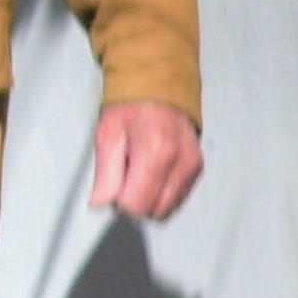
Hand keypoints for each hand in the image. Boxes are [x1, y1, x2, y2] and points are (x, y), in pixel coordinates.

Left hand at [88, 101, 203, 224]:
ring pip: (166, 209)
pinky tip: (152, 172)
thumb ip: (105, 173)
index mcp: (157, 152)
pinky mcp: (197, 170)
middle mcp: (181, 163)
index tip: (113, 181)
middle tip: (125, 175)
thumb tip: (100, 203)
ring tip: (139, 170)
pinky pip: (176, 199)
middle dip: (134, 201)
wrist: (161, 86)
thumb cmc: (131, 106)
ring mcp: (192, 168)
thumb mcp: (108, 133)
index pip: (135, 204)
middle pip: (153, 211)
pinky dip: (161, 194)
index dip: (118, 199)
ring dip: (148, 198)